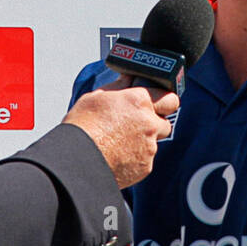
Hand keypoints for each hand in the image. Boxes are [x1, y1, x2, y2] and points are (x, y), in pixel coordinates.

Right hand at [62, 76, 179, 188]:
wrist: (77, 160)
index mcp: (139, 101)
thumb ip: (118, 87)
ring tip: (119, 143)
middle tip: (136, 125)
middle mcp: (149, 123)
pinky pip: (146, 160)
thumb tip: (128, 79)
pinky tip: (118, 156)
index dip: (162, 100)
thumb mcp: (96, 97)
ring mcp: (149, 146)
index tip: (158, 104)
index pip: (169, 97)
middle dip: (154, 123)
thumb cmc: (82, 128)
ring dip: (142, 142)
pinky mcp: (146, 166)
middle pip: (164, 122)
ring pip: (154, 143)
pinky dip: (136, 159)